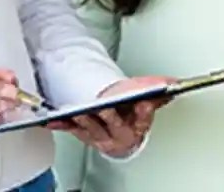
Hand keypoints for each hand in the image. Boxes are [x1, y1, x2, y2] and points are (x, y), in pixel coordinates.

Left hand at [46, 75, 173, 157]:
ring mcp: (100, 136)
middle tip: (105, 107)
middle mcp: (119, 134)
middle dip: (109, 116)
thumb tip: (172, 83)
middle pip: (114, 124)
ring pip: (92, 129)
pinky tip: (51, 119)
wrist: (120, 140)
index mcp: (137, 127)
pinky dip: (61, 125)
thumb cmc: (131, 120)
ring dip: (84, 120)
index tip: (144, 101)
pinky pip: (72, 130)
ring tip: (78, 110)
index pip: (143, 119)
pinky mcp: (83, 134)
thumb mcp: (147, 105)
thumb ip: (157, 92)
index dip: (143, 112)